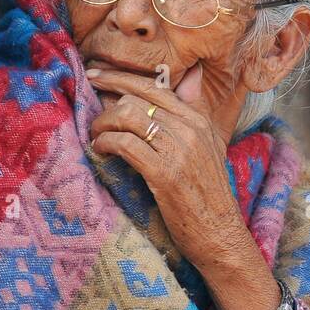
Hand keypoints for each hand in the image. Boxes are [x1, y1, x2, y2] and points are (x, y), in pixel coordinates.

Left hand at [87, 64, 279, 309]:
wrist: (220, 234)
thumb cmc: (208, 194)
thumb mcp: (210, 145)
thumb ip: (197, 110)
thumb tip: (191, 76)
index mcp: (198, 119)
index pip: (152, 86)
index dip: (119, 77)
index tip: (95, 75)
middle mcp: (189, 129)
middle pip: (135, 98)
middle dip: (105, 103)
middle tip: (89, 114)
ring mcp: (178, 151)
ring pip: (126, 118)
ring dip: (102, 125)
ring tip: (96, 137)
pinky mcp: (164, 174)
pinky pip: (124, 144)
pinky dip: (105, 144)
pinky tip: (99, 150)